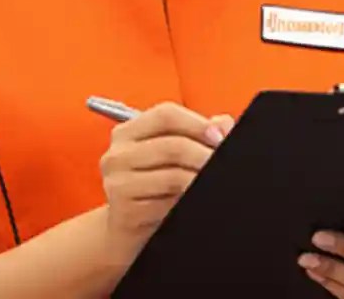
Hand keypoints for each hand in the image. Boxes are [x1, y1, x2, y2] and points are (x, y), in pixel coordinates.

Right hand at [98, 102, 233, 266]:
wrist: (126, 229)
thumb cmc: (153, 186)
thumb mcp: (170, 156)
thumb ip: (196, 134)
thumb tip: (223, 124)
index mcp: (126, 133)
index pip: (165, 115)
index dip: (198, 124)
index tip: (220, 137)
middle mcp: (117, 155)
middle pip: (173, 146)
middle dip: (206, 156)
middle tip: (226, 165)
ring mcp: (118, 184)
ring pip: (174, 176)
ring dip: (200, 181)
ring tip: (211, 184)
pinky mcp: (125, 212)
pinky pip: (168, 205)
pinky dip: (186, 204)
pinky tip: (189, 203)